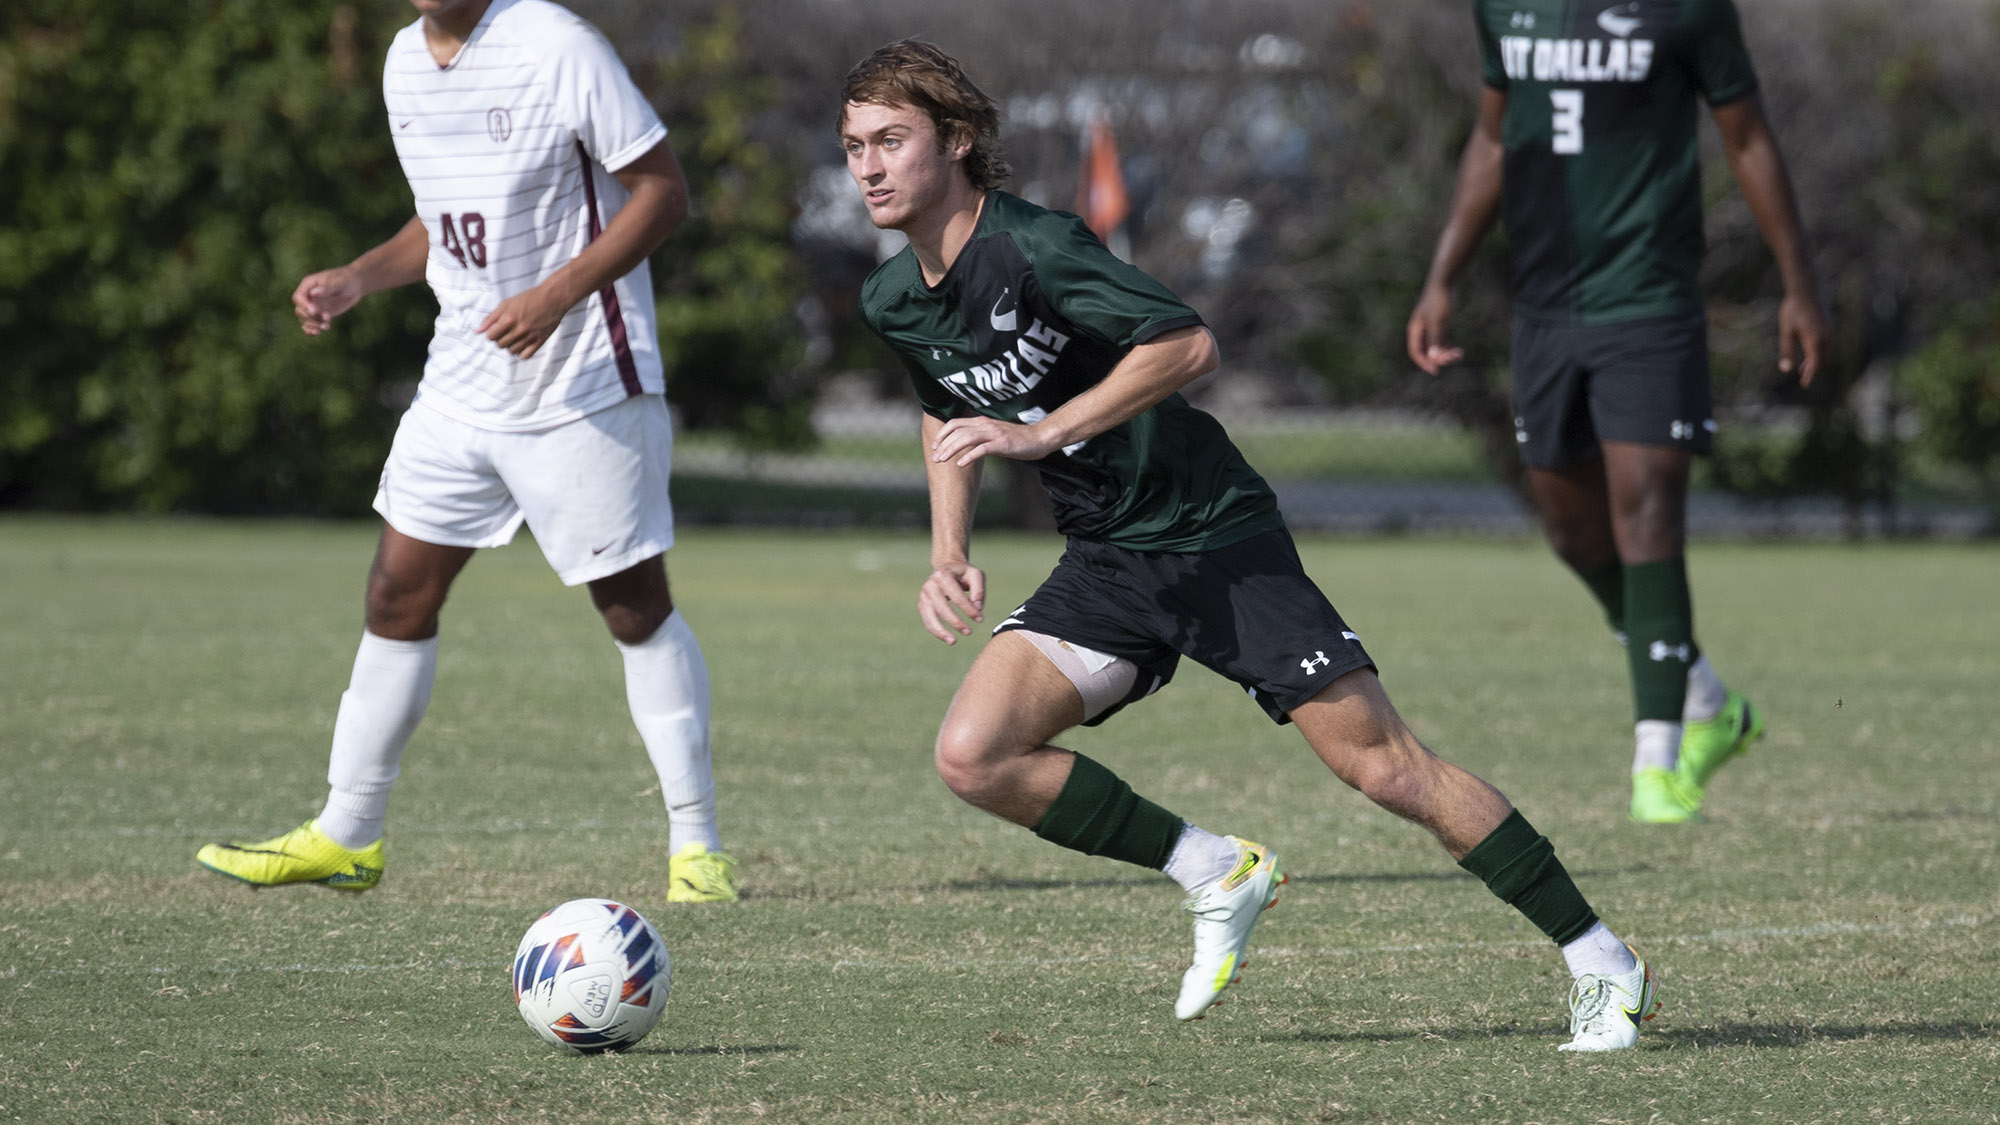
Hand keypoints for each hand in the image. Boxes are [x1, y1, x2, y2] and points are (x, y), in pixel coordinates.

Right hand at [293, 267, 366, 334]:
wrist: (354, 286)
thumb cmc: (345, 280)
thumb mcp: (338, 282)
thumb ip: (326, 288)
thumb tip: (313, 293)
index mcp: (308, 285)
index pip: (298, 298)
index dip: (304, 306)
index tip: (315, 310)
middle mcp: (307, 296)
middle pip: (300, 310)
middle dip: (311, 317)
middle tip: (327, 317)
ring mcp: (312, 306)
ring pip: (304, 319)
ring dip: (314, 325)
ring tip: (327, 326)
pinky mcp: (319, 314)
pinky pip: (310, 324)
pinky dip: (312, 330)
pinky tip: (318, 332)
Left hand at [479, 284, 574, 358]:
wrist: (553, 299)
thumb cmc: (529, 298)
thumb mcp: (507, 303)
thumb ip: (491, 318)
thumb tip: (478, 331)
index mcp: (509, 319)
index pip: (490, 336)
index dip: (491, 333)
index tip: (497, 329)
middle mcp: (519, 329)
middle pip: (500, 345)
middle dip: (500, 339)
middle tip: (507, 331)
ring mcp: (530, 337)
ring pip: (511, 351)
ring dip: (510, 345)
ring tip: (515, 336)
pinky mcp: (540, 342)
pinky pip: (525, 356)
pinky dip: (521, 352)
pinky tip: (523, 343)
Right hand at [918, 560, 985, 643]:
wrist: (946, 567)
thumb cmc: (964, 573)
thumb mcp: (976, 575)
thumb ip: (979, 590)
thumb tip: (977, 608)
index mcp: (942, 575)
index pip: (956, 596)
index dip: (968, 610)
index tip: (980, 619)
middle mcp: (929, 585)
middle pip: (941, 607)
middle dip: (955, 622)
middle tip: (969, 632)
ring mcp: (923, 596)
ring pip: (930, 617)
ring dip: (941, 631)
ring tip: (953, 642)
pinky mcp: (922, 605)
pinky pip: (927, 621)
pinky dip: (936, 631)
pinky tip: (947, 639)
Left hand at [931, 416, 1058, 466]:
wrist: (1039, 438)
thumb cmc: (1017, 439)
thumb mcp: (995, 434)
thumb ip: (980, 435)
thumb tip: (964, 444)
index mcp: (982, 421)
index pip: (955, 423)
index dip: (942, 434)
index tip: (935, 446)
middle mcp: (986, 424)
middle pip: (957, 431)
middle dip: (943, 445)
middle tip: (935, 458)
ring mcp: (994, 433)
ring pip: (966, 438)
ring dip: (951, 450)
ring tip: (943, 460)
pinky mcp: (1002, 444)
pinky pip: (982, 449)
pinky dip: (969, 456)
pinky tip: (961, 464)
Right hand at [1406, 285, 1463, 374]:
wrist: (1445, 281)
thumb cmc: (1439, 300)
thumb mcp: (1438, 321)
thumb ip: (1435, 339)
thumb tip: (1433, 358)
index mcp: (1415, 330)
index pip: (1416, 353)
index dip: (1424, 363)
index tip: (1436, 371)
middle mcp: (1420, 331)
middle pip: (1427, 352)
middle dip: (1440, 358)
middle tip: (1454, 358)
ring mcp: (1429, 328)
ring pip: (1435, 348)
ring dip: (1446, 354)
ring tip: (1459, 354)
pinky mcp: (1439, 324)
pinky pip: (1441, 342)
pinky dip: (1448, 347)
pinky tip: (1458, 350)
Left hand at [1776, 290, 1830, 386]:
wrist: (1805, 289)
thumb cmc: (1792, 310)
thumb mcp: (1786, 331)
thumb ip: (1786, 351)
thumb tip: (1785, 370)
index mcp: (1814, 340)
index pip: (1815, 364)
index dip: (1810, 376)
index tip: (1804, 385)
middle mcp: (1826, 337)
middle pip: (1823, 360)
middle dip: (1814, 369)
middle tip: (1802, 375)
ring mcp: (1830, 330)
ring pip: (1828, 352)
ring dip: (1818, 360)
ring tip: (1804, 365)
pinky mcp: (1830, 324)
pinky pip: (1829, 343)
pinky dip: (1821, 351)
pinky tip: (1810, 349)